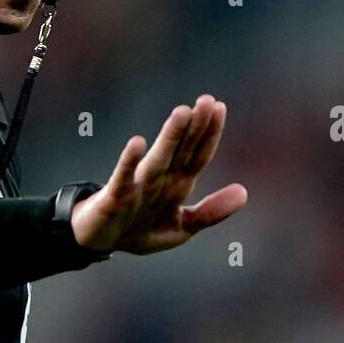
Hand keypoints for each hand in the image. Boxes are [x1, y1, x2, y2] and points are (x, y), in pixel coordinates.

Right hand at [71, 94, 246, 255]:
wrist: (99, 243)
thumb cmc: (139, 230)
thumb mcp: (182, 228)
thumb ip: (211, 212)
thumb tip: (244, 193)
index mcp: (177, 184)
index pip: (198, 155)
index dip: (210, 134)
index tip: (220, 107)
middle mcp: (159, 180)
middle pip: (181, 150)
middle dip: (194, 127)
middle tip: (206, 99)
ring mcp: (137, 187)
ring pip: (158, 159)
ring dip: (170, 137)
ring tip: (181, 112)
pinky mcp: (115, 198)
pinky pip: (123, 177)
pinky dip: (130, 161)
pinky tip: (137, 143)